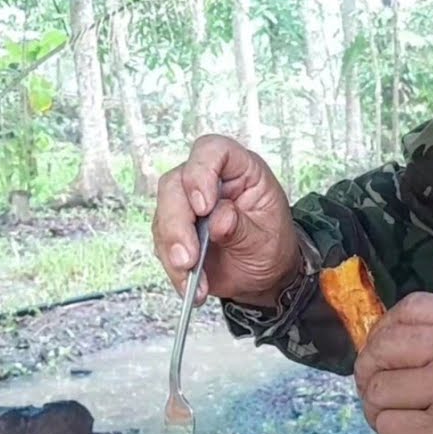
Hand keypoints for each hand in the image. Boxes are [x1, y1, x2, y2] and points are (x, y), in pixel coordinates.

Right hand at [151, 134, 300, 305]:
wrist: (262, 276)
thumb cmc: (271, 247)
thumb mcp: (266, 239)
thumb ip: (242, 227)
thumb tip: (219, 219)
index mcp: (240, 171)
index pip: (213, 151)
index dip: (201, 172)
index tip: (203, 207)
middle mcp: (209, 182)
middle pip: (175, 184)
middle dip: (177, 222)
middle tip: (188, 256)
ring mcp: (187, 205)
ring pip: (163, 214)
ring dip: (172, 248)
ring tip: (190, 274)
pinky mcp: (174, 230)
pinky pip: (162, 243)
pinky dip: (173, 267)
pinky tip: (189, 282)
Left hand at [355, 292, 432, 433]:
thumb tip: (411, 330)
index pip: (409, 309)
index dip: (383, 330)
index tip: (382, 352)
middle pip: (384, 348)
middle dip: (370, 371)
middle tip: (379, 390)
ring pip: (379, 391)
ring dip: (381, 409)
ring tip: (400, 419)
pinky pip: (390, 429)